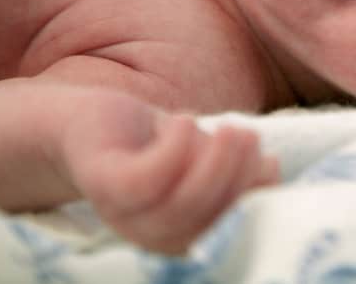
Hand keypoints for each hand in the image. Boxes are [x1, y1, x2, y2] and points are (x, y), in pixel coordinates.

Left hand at [60, 94, 277, 253]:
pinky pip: (145, 181)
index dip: (252, 200)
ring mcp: (123, 212)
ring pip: (179, 205)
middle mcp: (149, 234)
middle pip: (204, 220)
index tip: (270, 162)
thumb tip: (271, 173)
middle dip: (237, 176)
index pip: (221, 232)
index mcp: (177, 234)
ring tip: (229, 128)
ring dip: (214, 163)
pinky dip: (174, 151)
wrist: (84, 122)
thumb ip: (232, 169)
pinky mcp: (103, 182)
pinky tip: (185, 121)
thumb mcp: (200, 156)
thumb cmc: (150, 143)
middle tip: (249, 136)